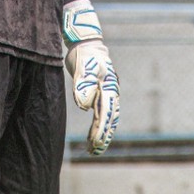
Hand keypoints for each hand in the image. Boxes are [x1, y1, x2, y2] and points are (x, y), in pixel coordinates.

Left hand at [63, 0, 119, 154]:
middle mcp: (110, 92)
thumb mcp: (83, 66)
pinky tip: (93, 135)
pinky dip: (98, 126)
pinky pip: (101, 113)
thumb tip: (84, 107)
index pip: (106, 112)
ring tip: (93, 149)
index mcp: (109, 86)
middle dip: (103, 136)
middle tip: (94, 151)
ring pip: (107, 118)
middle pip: (109, 118)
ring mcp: (106, 93)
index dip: (102, 129)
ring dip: (101, 134)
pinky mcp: (99, 93)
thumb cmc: (85, 53)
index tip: (96, 143)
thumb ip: (83, 85)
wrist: (86, 42)